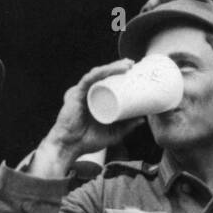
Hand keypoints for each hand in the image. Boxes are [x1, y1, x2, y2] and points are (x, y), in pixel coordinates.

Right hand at [30, 61, 141, 176]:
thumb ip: (126, 126)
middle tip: (133, 64)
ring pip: (98, 74)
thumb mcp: (114, 134)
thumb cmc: (88, 141)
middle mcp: (88, 92)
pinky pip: (88, 79)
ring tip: (127, 65)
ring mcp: (82, 92)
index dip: (119, 74)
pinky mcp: (76, 94)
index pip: (108, 81)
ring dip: (112, 67)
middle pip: (104, 75)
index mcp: (95, 98)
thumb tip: (142, 119)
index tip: (134, 71)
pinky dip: (100, 73)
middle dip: (118, 66)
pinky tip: (110, 70)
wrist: (70, 147)